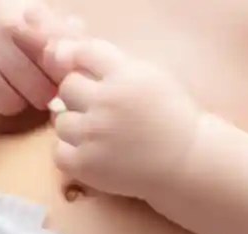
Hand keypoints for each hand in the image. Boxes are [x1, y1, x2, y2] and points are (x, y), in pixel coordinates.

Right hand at [0, 0, 80, 115]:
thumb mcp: (17, 9)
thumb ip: (50, 23)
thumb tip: (81, 35)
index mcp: (27, 14)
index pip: (66, 53)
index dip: (68, 71)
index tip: (58, 74)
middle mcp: (10, 32)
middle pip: (53, 82)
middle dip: (48, 89)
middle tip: (34, 84)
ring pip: (30, 99)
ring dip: (25, 97)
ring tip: (8, 83)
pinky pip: (4, 105)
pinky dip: (1, 101)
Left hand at [43, 38, 204, 199]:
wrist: (187, 163)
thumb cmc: (169, 117)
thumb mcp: (149, 77)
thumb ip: (111, 63)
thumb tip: (61, 54)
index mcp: (125, 76)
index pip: (84, 53)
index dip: (85, 65)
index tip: (96, 79)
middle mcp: (107, 102)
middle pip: (68, 87)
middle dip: (81, 97)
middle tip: (102, 112)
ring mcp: (94, 135)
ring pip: (61, 121)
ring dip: (77, 128)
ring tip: (100, 136)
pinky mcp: (87, 165)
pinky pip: (60, 153)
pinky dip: (73, 156)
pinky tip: (94, 155)